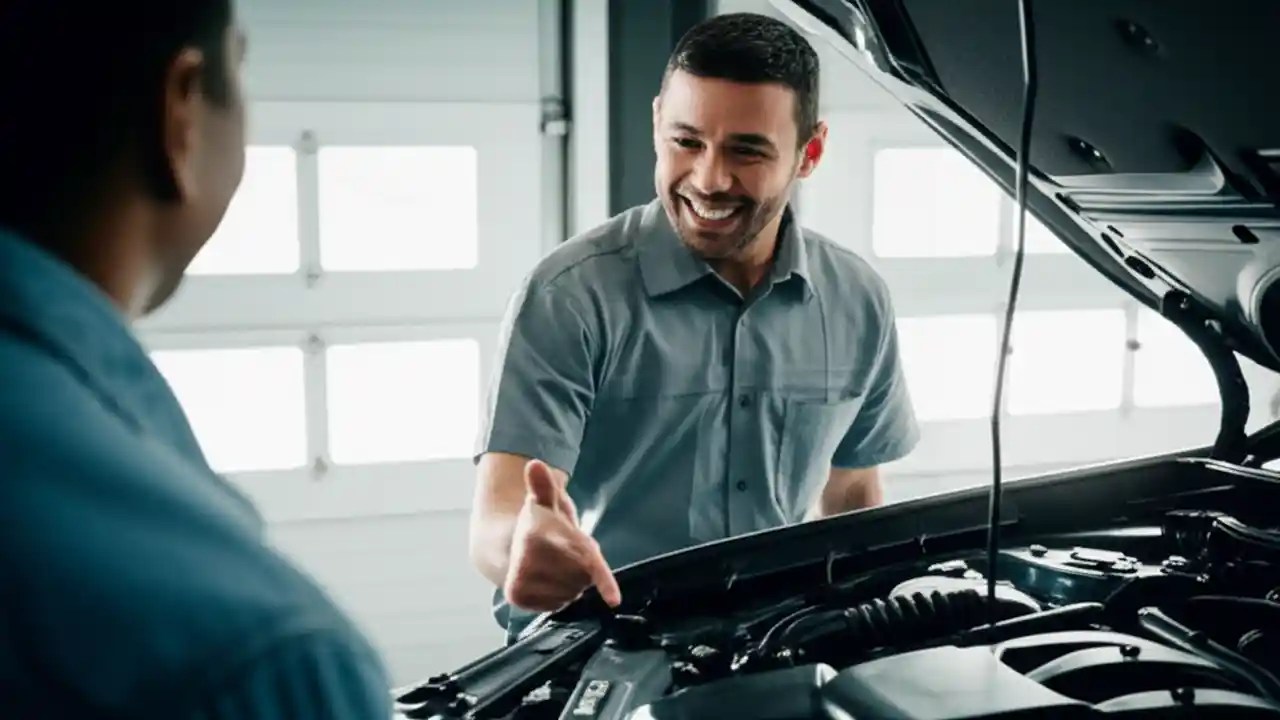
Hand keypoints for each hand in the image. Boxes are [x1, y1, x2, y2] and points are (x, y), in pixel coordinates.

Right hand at [502, 459, 621, 611]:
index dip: (601, 579)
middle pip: (582, 576)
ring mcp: (522, 581)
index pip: (582, 560)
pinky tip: (548, 581)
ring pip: (572, 593)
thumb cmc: (538, 524)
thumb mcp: (545, 501)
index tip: (615, 600)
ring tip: (556, 566)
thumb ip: (545, 485)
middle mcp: (528, 561)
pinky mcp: (517, 598)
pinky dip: (560, 595)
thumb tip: (535, 463)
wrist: (505, 547)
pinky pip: (558, 604)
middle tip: (566, 553)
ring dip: (572, 582)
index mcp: (538, 535)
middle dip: (581, 566)